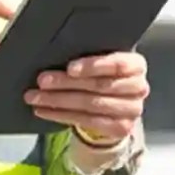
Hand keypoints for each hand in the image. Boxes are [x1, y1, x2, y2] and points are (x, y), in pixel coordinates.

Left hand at [24, 51, 147, 145]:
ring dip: (58, 101)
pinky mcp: (120, 128)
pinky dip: (61, 115)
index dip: (93, 66)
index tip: (69, 68)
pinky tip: (43, 111)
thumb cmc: (101, 73)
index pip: (117, 64)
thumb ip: (86, 51)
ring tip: (35, 97)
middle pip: (99, 85)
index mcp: (136, 64)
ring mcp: (132, 110)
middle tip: (42, 80)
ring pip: (90, 104)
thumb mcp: (99, 58)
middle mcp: (139, 87)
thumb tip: (50, 47)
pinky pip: (87, 122)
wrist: (112, 103)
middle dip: (66, 83)